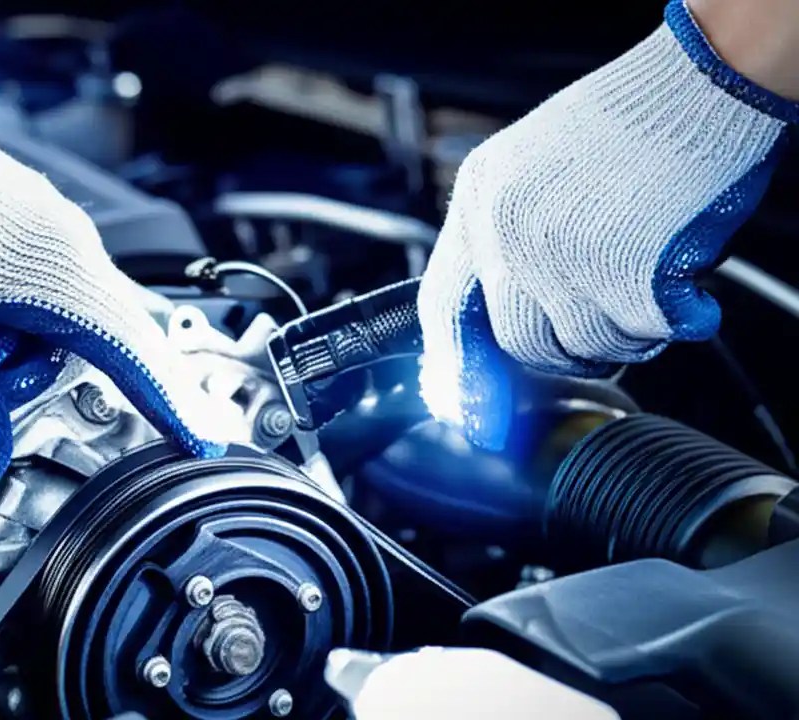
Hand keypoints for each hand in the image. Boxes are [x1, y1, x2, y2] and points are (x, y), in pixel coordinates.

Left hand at [418, 0, 795, 448]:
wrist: (695, 85)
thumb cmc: (627, 121)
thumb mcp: (529, 167)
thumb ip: (504, 236)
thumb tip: (498, 323)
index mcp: (477, 198)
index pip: (441, 307)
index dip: (458, 367)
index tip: (470, 407)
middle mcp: (504, 228)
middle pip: (515, 341)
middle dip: (563, 350)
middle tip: (602, 327)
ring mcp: (556, 252)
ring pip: (577, 345)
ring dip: (618, 337)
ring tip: (644, 295)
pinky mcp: (616, 270)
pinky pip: (634, 333)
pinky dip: (664, 323)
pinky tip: (677, 290)